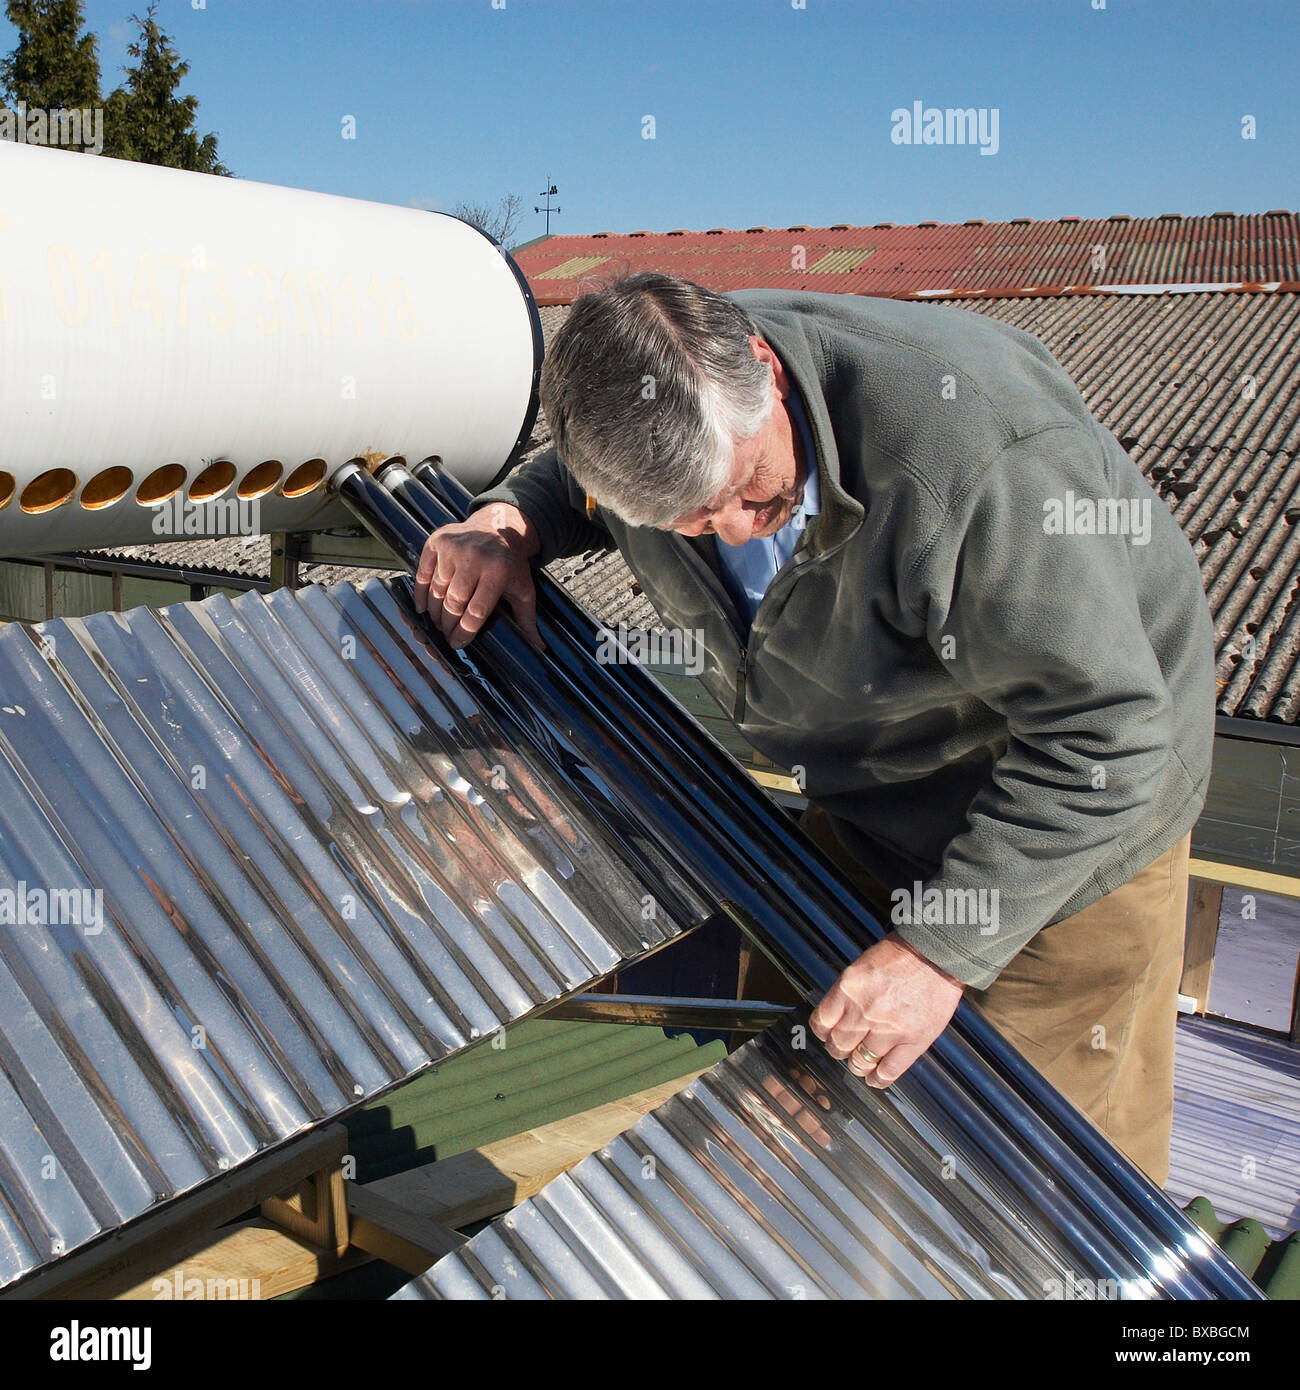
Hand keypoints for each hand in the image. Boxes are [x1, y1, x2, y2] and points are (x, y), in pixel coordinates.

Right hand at [413, 503, 543, 650]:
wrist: (499, 524)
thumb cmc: (510, 563)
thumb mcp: (523, 587)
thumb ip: (527, 619)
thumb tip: (539, 647)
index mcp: (498, 571)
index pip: (477, 610)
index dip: (464, 631)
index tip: (457, 644)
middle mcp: (475, 558)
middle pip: (454, 602)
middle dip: (447, 625)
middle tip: (445, 636)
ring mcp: (454, 548)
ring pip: (438, 590)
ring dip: (434, 612)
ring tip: (437, 624)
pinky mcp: (438, 542)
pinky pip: (423, 573)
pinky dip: (420, 592)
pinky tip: (422, 607)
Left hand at [809, 933, 963, 1087]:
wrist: (936, 954)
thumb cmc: (901, 956)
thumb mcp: (862, 966)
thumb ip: (849, 993)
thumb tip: (838, 1016)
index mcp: (849, 989)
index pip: (821, 1023)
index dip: (823, 1032)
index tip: (827, 1034)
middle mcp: (864, 1011)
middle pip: (839, 1045)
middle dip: (838, 1050)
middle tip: (843, 1050)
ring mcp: (889, 1029)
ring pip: (860, 1062)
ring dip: (857, 1066)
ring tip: (860, 1063)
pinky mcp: (913, 1041)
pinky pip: (888, 1071)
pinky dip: (878, 1079)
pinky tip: (875, 1079)